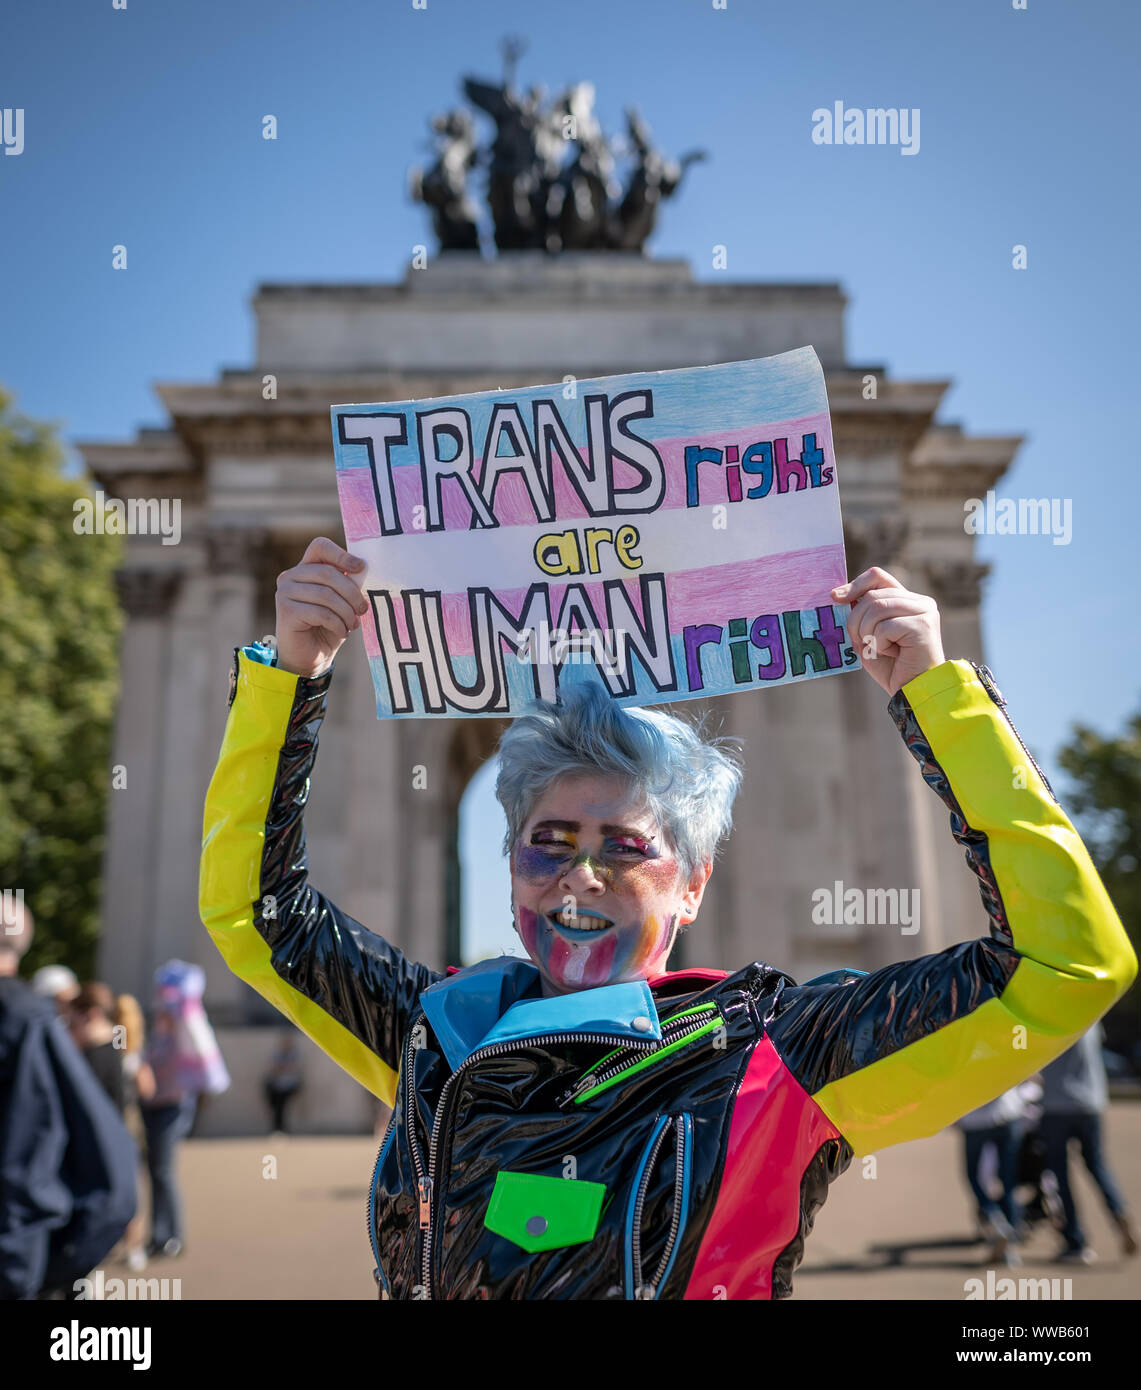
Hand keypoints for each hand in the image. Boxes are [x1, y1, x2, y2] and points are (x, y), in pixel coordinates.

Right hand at [275, 537, 368, 677]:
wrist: (311, 657)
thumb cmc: (328, 627)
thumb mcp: (343, 602)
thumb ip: (349, 583)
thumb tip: (362, 568)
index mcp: (305, 568)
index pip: (320, 546)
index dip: (342, 554)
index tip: (360, 567)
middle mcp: (291, 576)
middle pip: (328, 573)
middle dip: (351, 593)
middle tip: (363, 609)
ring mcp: (285, 592)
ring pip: (326, 595)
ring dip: (346, 612)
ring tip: (352, 624)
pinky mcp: (285, 611)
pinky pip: (321, 612)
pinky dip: (337, 624)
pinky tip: (342, 632)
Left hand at [831, 566, 944, 696]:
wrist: (912, 691)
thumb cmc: (891, 666)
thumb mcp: (868, 635)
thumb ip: (860, 615)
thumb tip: (837, 595)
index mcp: (906, 600)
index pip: (877, 576)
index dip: (854, 585)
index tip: (835, 598)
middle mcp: (919, 601)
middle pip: (872, 595)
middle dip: (855, 621)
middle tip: (859, 641)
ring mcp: (924, 611)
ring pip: (877, 608)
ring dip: (866, 633)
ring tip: (877, 648)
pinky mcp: (923, 625)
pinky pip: (885, 627)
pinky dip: (879, 644)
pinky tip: (893, 654)